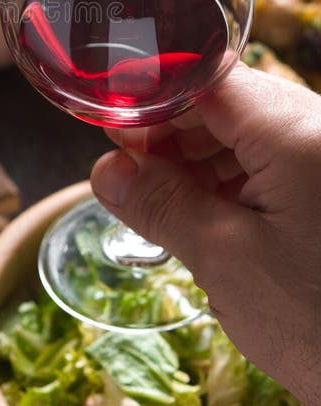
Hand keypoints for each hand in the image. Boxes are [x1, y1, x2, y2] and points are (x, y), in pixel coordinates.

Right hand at [90, 62, 320, 405]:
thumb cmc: (320, 326)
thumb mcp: (225, 259)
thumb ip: (161, 204)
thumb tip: (106, 172)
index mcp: (298, 132)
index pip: (209, 79)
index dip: (152, 96)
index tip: (112, 127)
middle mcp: (320, 130)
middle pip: (228, 103)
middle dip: (171, 132)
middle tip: (128, 173)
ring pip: (248, 132)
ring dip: (196, 158)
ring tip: (161, 201)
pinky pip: (272, 161)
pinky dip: (231, 179)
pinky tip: (202, 212)